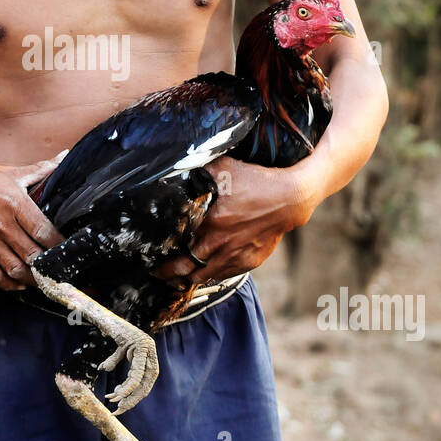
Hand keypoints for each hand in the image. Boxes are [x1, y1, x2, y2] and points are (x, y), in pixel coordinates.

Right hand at [0, 152, 64, 290]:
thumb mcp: (10, 172)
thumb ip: (39, 170)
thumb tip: (64, 157)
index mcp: (14, 202)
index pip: (43, 230)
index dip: (58, 245)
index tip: (67, 251)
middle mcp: (0, 223)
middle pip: (32, 254)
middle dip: (48, 267)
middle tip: (58, 273)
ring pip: (15, 268)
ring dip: (32, 279)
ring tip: (42, 281)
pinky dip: (9, 284)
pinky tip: (19, 284)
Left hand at [153, 157, 313, 283]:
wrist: (289, 200)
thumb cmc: (256, 181)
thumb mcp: (224, 168)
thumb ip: (200, 169)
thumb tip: (178, 163)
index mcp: (209, 224)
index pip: (175, 248)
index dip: (161, 256)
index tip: (150, 257)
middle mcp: (218, 244)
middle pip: (184, 269)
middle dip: (168, 273)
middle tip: (158, 273)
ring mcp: (234, 256)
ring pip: (204, 276)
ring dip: (188, 277)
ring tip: (177, 276)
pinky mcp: (248, 261)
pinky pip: (223, 274)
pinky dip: (211, 274)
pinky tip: (205, 270)